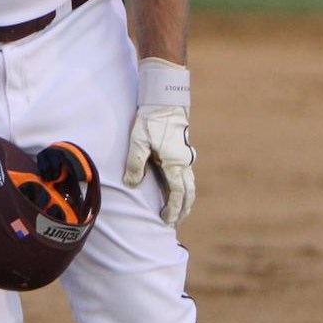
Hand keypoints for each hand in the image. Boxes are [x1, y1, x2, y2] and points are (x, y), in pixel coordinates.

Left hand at [125, 57, 196, 224]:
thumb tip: (131, 184)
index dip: (174, 209)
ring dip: (186, 199)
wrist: (166, 100)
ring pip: (191, 184)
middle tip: (175, 222)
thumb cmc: (151, 120)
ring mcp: (186, 156)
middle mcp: (185, 162)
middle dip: (184, 209)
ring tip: (179, 211)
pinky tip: (177, 190)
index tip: (166, 220)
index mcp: (175, 163)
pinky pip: (187, 175)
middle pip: (189, 193)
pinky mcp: (183, 151)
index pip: (178, 193)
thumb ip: (135, 163)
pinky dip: (184, 188)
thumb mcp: (138, 141)